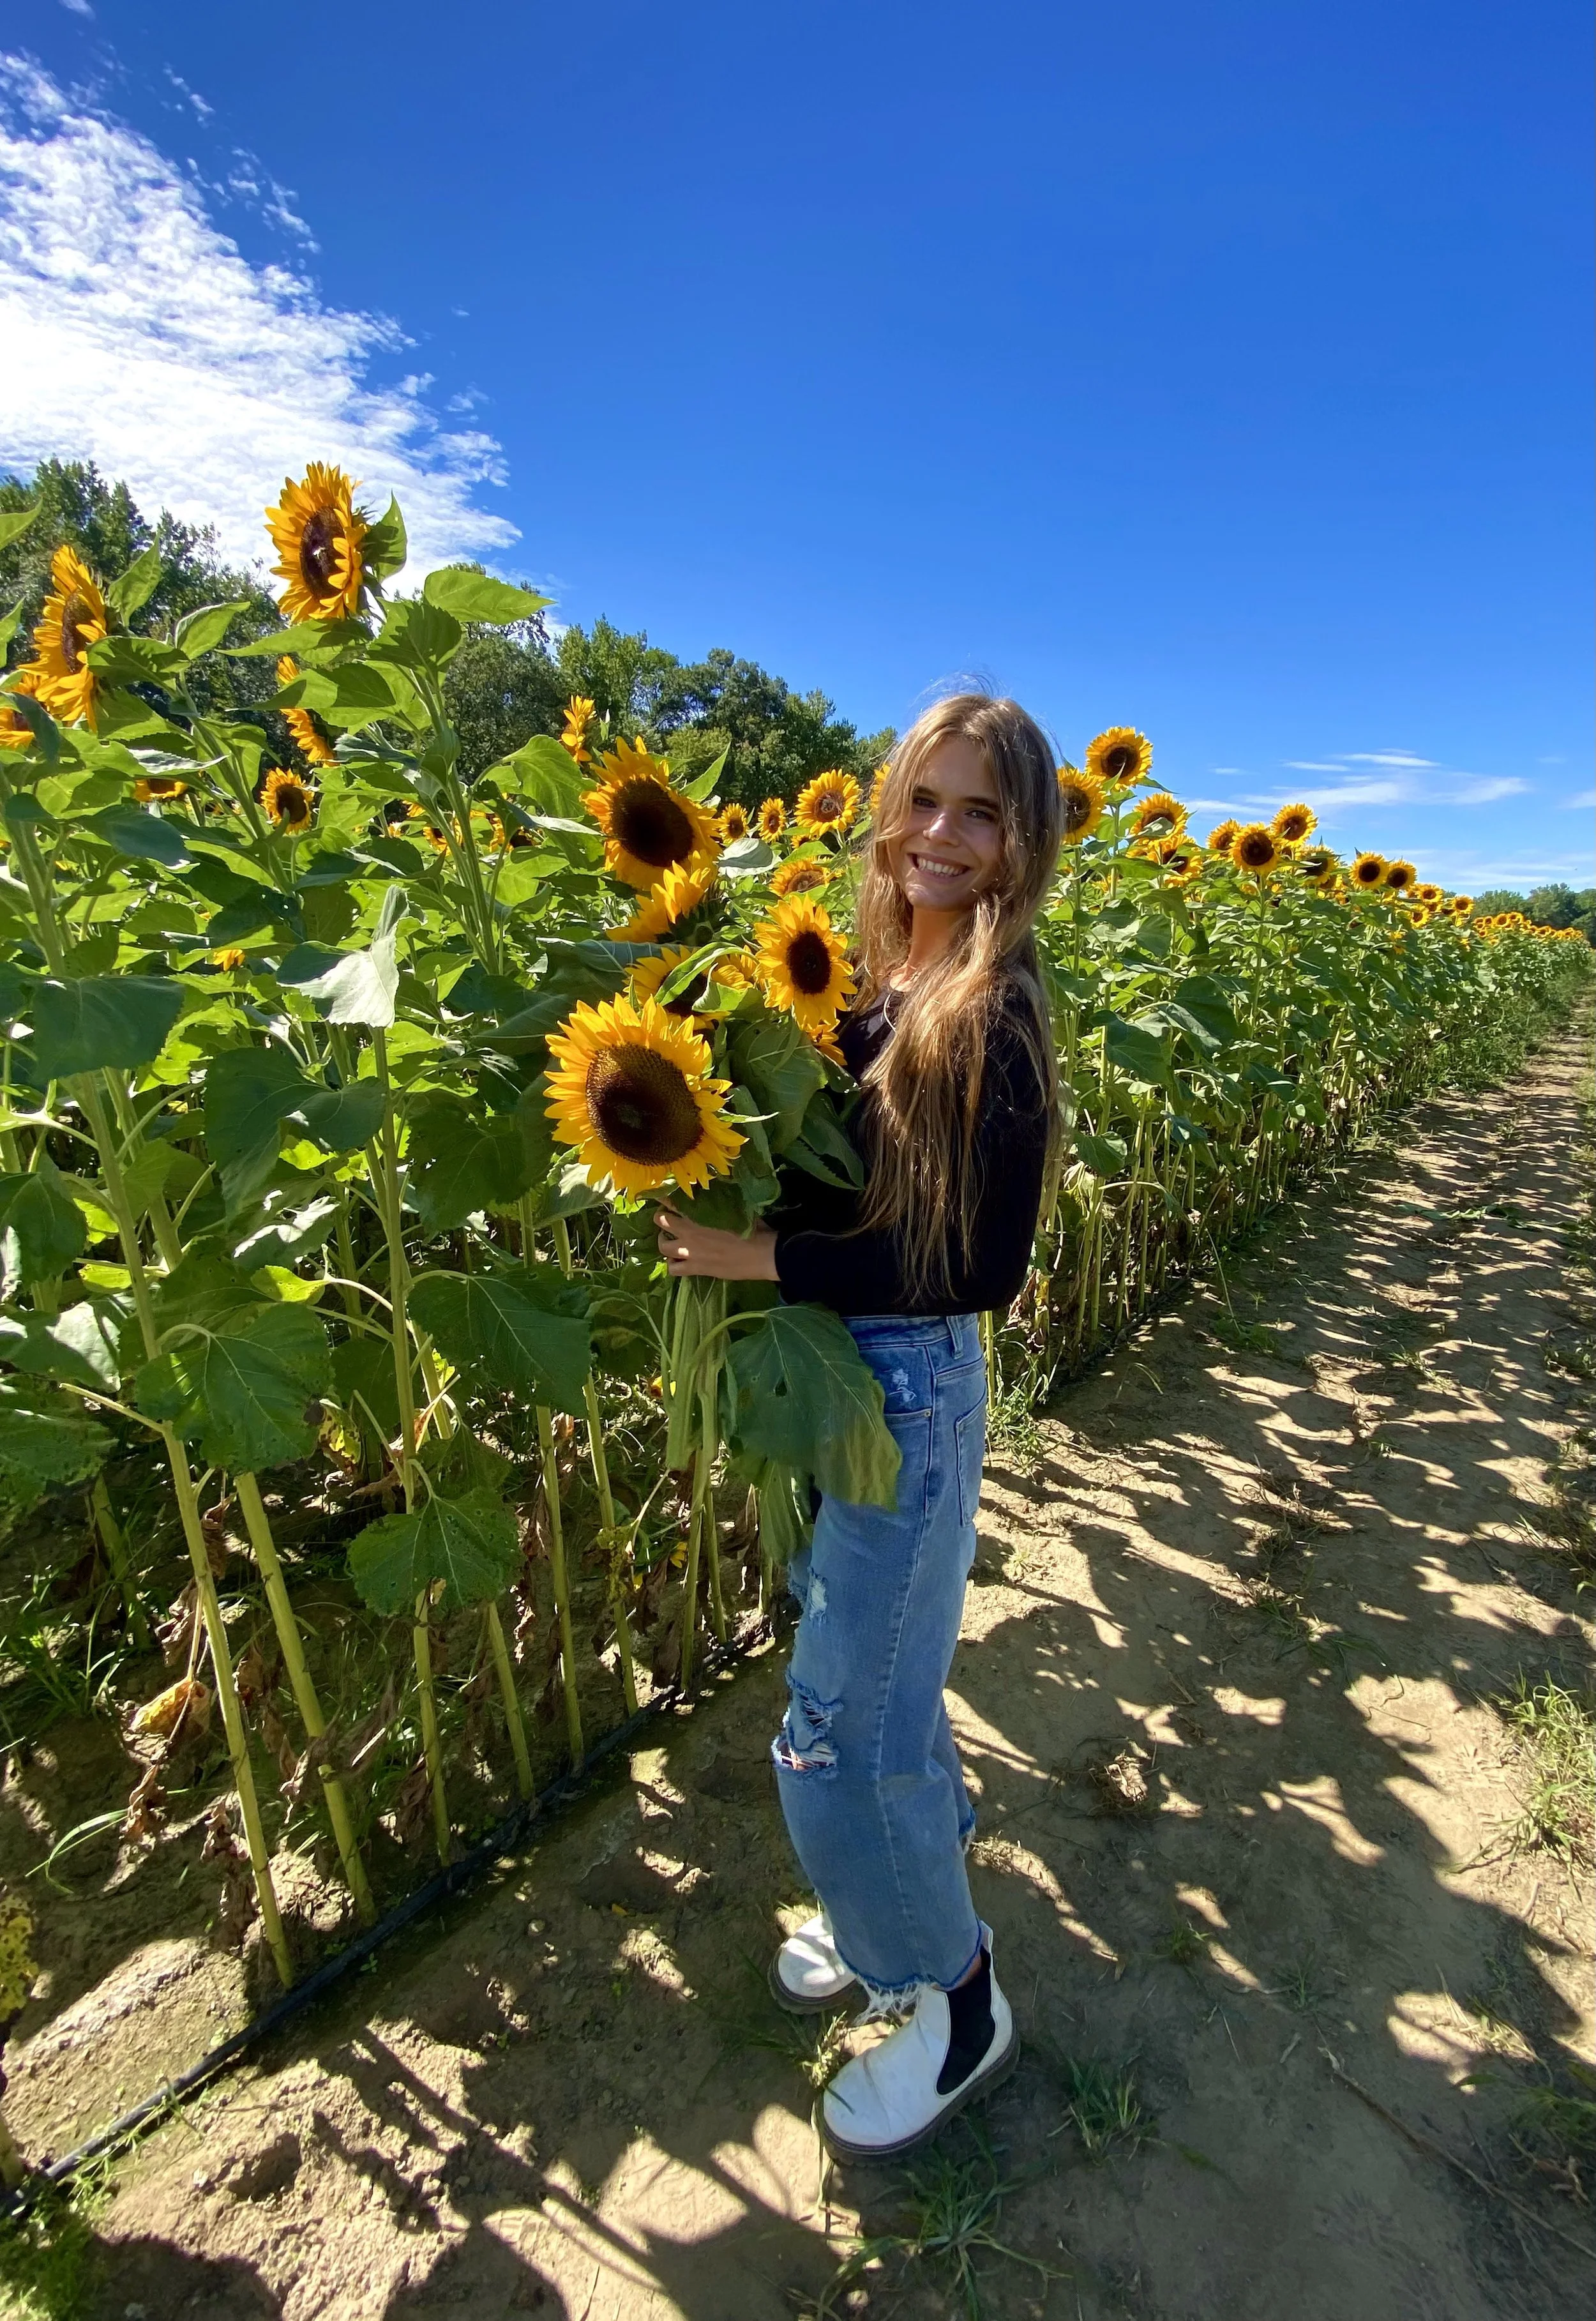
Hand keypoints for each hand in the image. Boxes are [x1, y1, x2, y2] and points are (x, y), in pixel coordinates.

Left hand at [656, 1208, 779, 1281]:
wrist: (761, 1254)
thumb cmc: (752, 1228)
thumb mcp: (735, 1208)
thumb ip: (717, 1203)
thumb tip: (715, 1194)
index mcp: (698, 1214)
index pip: (671, 1201)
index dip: (664, 1198)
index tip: (663, 1196)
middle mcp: (688, 1232)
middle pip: (661, 1222)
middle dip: (661, 1219)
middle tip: (668, 1220)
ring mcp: (690, 1252)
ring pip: (662, 1247)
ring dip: (664, 1242)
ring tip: (672, 1242)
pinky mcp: (695, 1268)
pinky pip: (673, 1269)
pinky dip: (673, 1265)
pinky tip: (680, 1261)